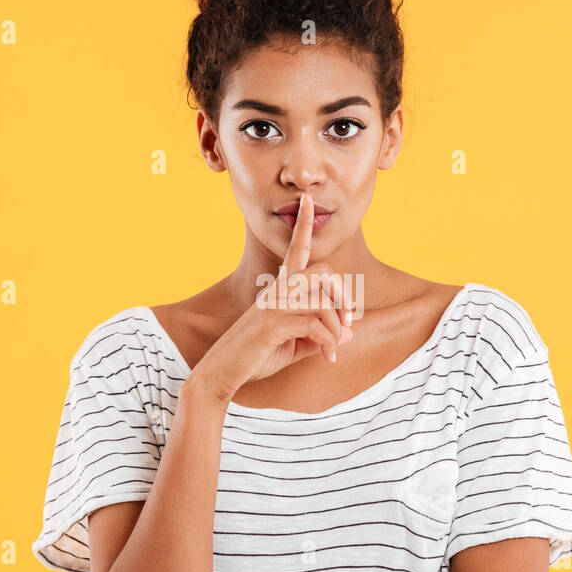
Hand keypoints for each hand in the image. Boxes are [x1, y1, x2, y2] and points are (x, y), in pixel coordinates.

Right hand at [190, 191, 354, 402]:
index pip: (295, 250)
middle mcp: (276, 290)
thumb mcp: (294, 345)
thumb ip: (320, 336)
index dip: (302, 224)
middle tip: (348, 323)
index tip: (307, 198)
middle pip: (323, 272)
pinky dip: (328, 342)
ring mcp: (272, 305)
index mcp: (280, 290)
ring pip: (322, 301)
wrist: (221, 373)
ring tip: (334, 348)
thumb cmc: (256, 357)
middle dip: (343, 296)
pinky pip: (314, 324)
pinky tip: (327, 357)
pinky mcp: (271, 324)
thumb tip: (349, 333)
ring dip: (337, 327)